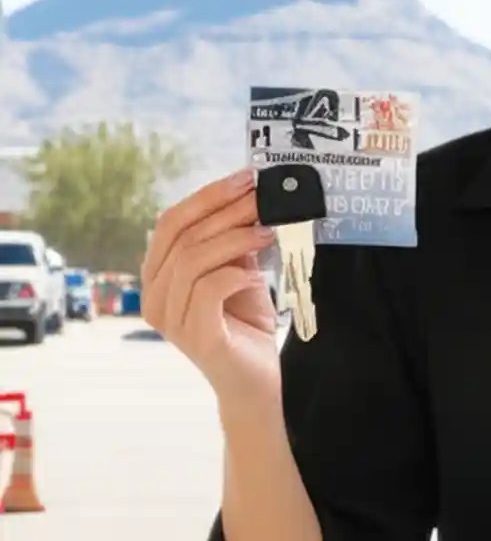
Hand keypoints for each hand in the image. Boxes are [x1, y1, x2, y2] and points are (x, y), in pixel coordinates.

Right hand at [141, 169, 281, 406]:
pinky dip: (235, 274)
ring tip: (269, 231)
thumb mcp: (238, 271)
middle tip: (263, 198)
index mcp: (159, 276)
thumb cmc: (246, 323)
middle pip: (180, 236)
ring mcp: (171, 320)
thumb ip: (232, 241)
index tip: (245, 178)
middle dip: (226, 210)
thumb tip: (251, 198)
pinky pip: (208, 289)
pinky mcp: (196, 337)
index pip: (170, 223)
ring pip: (193, 259)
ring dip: (235, 238)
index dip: (207, 196)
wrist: (257, 379)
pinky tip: (256, 274)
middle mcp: (155, 297)